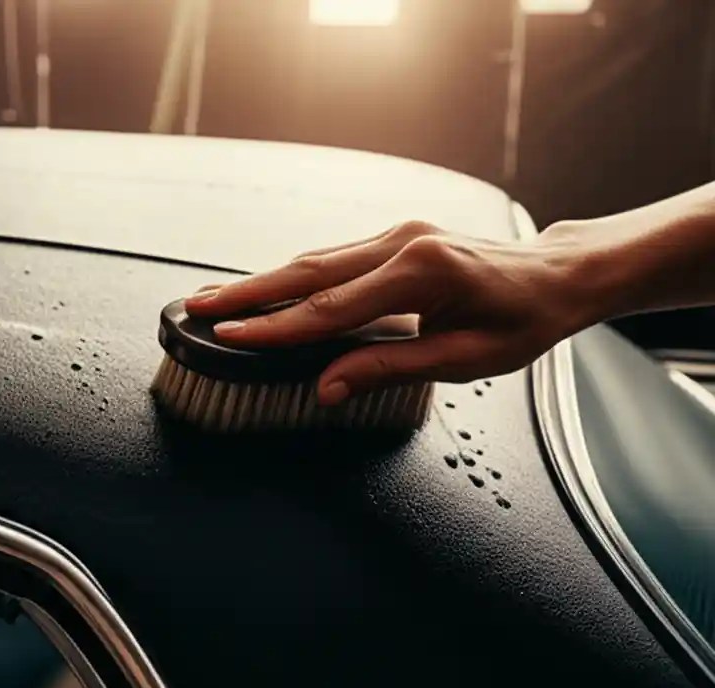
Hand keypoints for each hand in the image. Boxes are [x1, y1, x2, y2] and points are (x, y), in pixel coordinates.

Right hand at [183, 220, 596, 404]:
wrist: (557, 275)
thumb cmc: (523, 320)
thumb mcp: (463, 357)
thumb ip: (389, 368)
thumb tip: (326, 387)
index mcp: (421, 272)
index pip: (330, 308)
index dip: (274, 327)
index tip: (227, 336)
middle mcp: (402, 242)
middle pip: (307, 271)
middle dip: (247, 292)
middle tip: (196, 307)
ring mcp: (396, 234)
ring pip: (314, 260)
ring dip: (263, 281)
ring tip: (216, 300)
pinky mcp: (394, 238)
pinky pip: (333, 259)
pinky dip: (293, 277)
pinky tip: (265, 290)